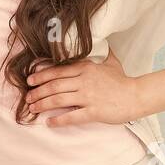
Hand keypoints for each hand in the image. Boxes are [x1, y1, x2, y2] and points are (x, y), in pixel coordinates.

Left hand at [25, 48, 144, 126]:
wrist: (137, 96)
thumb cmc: (123, 80)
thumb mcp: (111, 62)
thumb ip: (101, 53)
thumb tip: (100, 42)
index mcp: (85, 68)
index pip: (58, 71)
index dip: (42, 75)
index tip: (30, 80)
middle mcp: (84, 81)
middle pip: (54, 86)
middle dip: (38, 92)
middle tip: (28, 97)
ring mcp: (88, 97)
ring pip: (59, 99)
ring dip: (43, 104)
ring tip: (33, 109)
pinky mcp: (94, 111)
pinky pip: (72, 116)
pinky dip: (58, 120)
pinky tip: (49, 122)